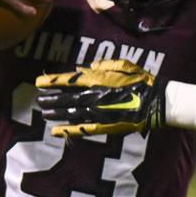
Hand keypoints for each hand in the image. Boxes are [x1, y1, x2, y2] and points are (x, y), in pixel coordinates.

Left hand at [35, 59, 162, 137]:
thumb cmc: (142, 81)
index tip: (40, 83)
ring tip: (44, 114)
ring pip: (70, 113)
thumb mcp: (124, 65)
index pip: (69, 80)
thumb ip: (104, 64)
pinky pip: (82, 129)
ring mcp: (98, 112)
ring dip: (56, 114)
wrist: (156, 102)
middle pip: (65, 98)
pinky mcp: (104, 126)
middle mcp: (94, 96)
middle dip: (50, 99)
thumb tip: (86, 66)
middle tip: (39, 100)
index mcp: (98, 80)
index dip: (53, 82)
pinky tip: (56, 131)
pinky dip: (67, 130)